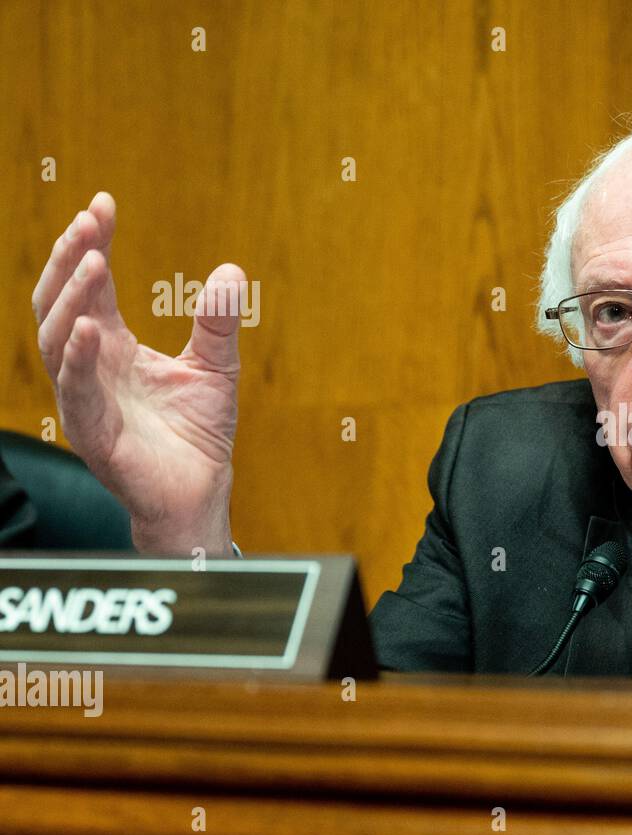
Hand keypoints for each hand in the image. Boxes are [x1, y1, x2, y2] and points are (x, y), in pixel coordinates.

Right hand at [32, 192, 244, 555]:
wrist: (200, 491)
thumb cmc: (197, 432)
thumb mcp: (216, 367)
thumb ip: (218, 322)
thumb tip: (232, 270)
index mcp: (112, 347)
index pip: (91, 287)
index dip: (91, 244)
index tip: (103, 203)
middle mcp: (90, 367)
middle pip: (61, 303)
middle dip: (71, 260)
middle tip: (89, 221)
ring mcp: (85, 399)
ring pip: (56, 340)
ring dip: (71, 298)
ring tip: (94, 260)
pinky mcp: (92, 434)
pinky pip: (75, 392)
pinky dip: (78, 360)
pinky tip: (90, 328)